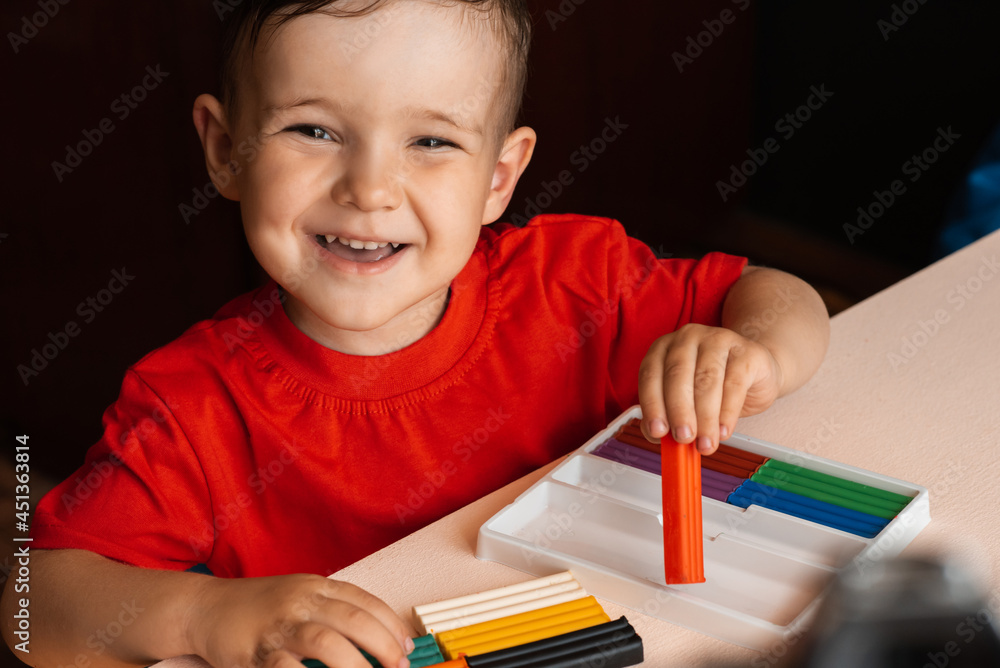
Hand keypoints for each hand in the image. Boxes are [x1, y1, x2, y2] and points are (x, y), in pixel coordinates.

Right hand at [190, 573, 416, 667]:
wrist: (205, 608)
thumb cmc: (258, 606)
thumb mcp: (300, 595)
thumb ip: (333, 610)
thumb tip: (378, 635)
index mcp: (316, 586)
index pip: (365, 602)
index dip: (391, 625)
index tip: (407, 647)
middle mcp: (300, 601)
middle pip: (353, 620)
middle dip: (384, 646)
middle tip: (399, 666)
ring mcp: (278, 626)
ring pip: (325, 642)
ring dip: (355, 665)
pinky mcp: (256, 652)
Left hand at [637, 323, 783, 453]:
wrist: (754, 368)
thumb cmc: (713, 384)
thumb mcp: (685, 398)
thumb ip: (668, 416)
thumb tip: (658, 438)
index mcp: (663, 348)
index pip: (650, 375)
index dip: (652, 405)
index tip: (657, 432)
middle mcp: (687, 338)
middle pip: (678, 376)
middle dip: (679, 412)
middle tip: (683, 438)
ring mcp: (718, 340)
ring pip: (706, 381)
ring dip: (705, 418)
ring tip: (706, 443)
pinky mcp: (747, 352)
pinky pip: (735, 385)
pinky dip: (728, 413)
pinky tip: (724, 431)